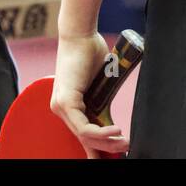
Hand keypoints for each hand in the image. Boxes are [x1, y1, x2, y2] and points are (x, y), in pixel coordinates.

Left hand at [50, 32, 128, 157]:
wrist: (80, 33)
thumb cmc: (90, 52)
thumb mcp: (100, 83)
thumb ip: (103, 101)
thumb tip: (114, 120)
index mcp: (69, 105)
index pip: (83, 134)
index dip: (98, 147)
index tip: (115, 153)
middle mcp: (60, 109)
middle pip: (84, 139)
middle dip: (106, 148)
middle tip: (125, 149)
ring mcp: (61, 106)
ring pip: (84, 136)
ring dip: (107, 142)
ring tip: (124, 141)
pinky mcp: (65, 101)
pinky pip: (84, 127)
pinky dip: (101, 133)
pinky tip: (116, 131)